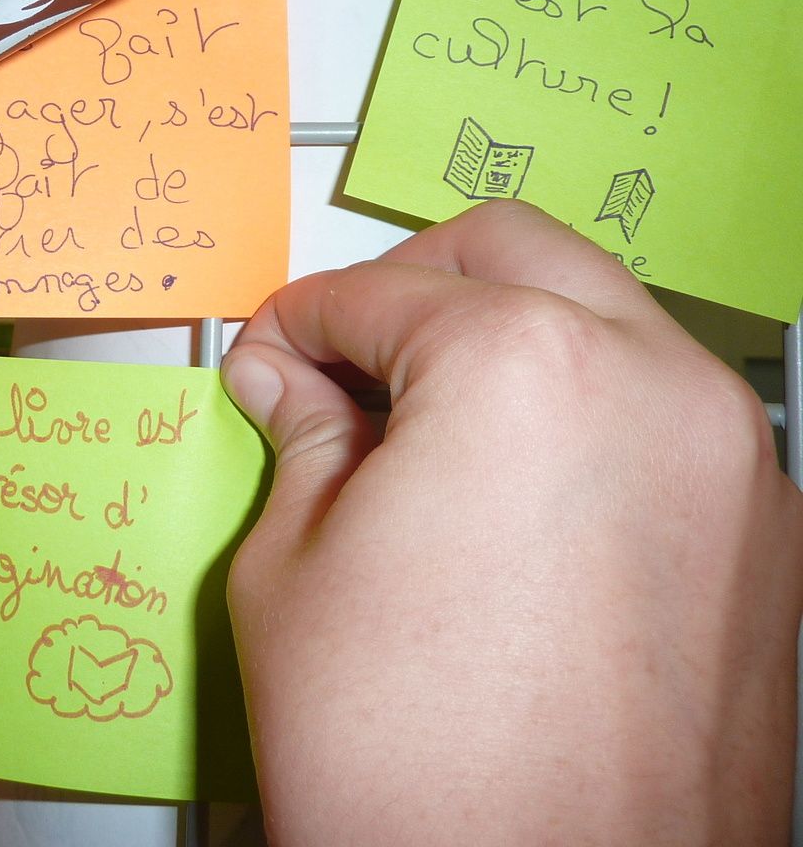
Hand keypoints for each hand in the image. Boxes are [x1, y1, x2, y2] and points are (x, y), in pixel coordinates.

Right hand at [221, 200, 801, 844]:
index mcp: (523, 367)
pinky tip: (506, 492)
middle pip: (512, 251)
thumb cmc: (421, 777)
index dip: (298, 321)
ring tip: (422, 424)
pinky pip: (660, 412)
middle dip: (411, 285)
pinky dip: (580, 411)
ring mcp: (730, 460)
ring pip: (603, 315)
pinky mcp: (765, 537)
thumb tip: (291, 383)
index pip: (378, 291)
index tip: (274, 356)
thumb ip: (298, 438)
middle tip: (343, 354)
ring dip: (506, 337)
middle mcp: (652, 386)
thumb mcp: (292, 571)